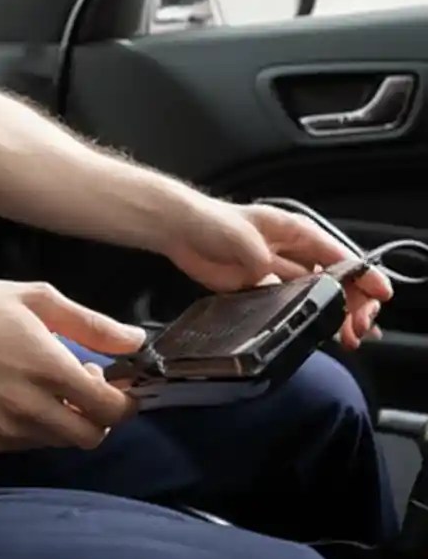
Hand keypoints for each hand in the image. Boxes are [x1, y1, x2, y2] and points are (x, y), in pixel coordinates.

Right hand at [0, 279, 144, 452]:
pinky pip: (30, 444)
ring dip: (68, 421)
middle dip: (100, 417)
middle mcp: (30, 406)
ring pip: (61, 442)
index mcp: (48, 369)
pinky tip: (23, 400)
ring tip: (49, 389)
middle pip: (91, 436)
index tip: (117, 384)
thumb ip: (93, 325)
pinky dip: (38, 428)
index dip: (124, 400)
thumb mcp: (41, 300)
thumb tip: (137, 341)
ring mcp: (6, 427)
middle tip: (84, 387)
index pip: (110, 408)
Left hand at [165, 197, 391, 348]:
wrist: (179, 230)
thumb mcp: (240, 236)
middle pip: (335, 279)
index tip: (379, 296)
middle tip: (359, 328)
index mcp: (296, 233)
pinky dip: (305, 318)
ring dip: (333, 314)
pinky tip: (316, 333)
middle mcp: (292, 252)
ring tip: (348, 337)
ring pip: (317, 294)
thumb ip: (259, 257)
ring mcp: (276, 271)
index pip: (341, 256)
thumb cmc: (211, 222)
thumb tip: (270, 274)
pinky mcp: (258, 287)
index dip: (363, 276)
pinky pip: (290, 305)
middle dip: (353, 302)